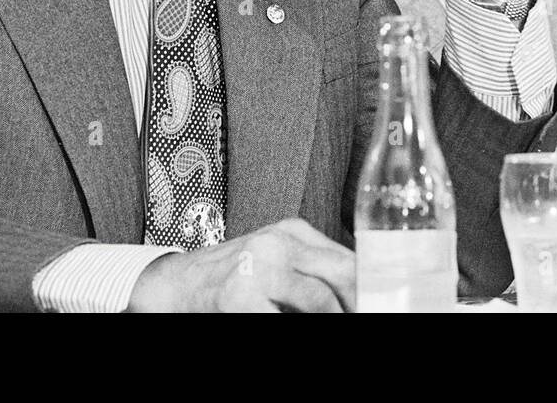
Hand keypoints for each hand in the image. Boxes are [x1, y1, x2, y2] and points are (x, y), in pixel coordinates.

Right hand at [126, 218, 354, 312]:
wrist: (173, 285)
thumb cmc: (230, 277)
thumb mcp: (276, 261)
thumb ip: (312, 269)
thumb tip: (361, 293)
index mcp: (293, 231)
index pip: (349, 257)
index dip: (371, 288)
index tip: (383, 305)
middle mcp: (279, 243)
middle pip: (344, 273)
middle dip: (361, 304)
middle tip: (369, 315)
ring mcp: (259, 267)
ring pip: (321, 300)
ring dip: (336, 318)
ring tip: (339, 324)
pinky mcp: (240, 296)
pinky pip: (285, 320)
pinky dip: (296, 326)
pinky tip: (295, 326)